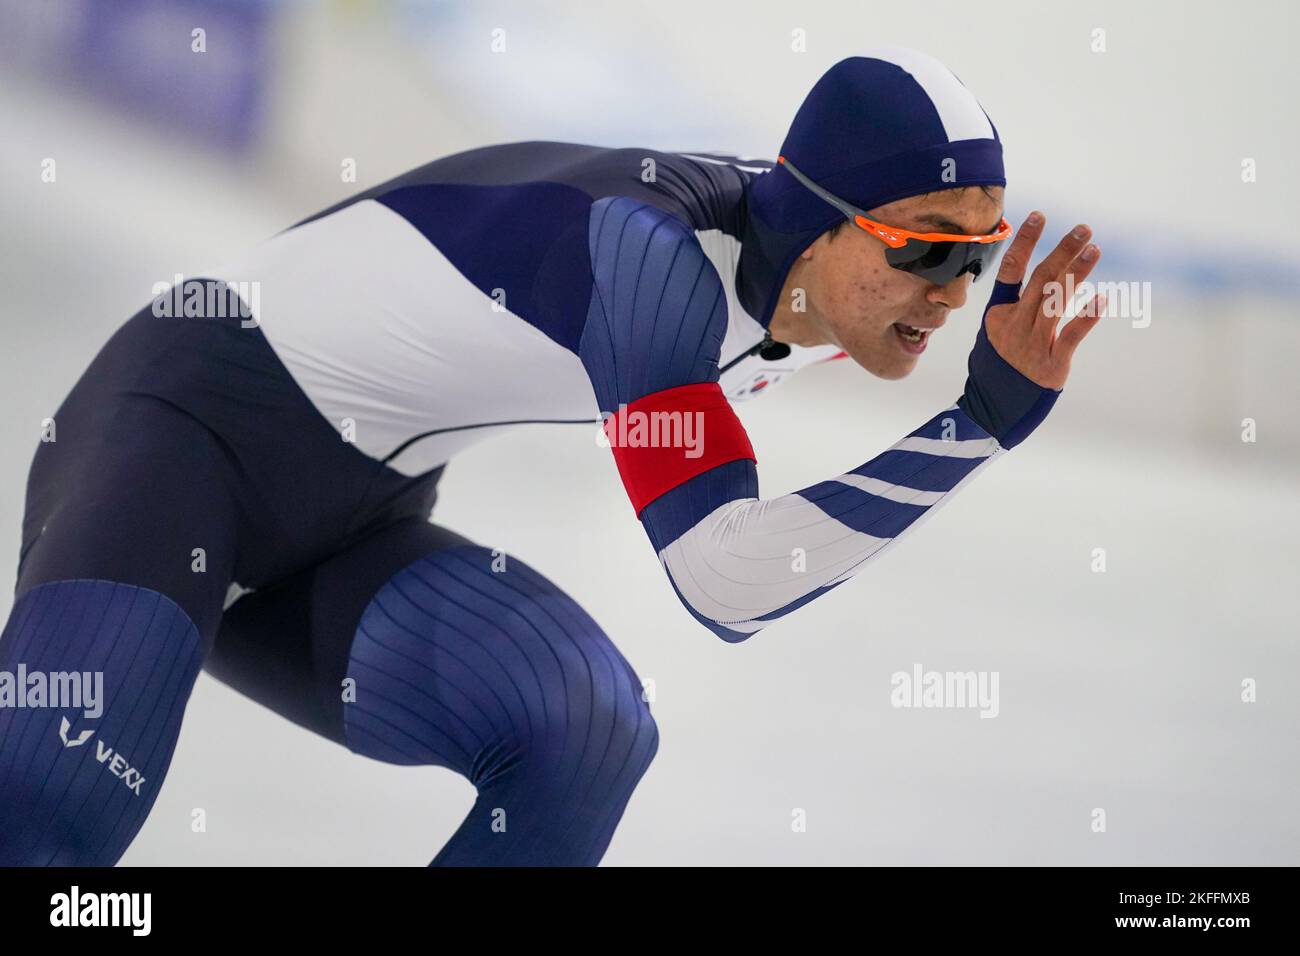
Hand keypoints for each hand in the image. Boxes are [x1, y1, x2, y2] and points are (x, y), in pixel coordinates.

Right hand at [986, 212, 1104, 389]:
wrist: (991, 412)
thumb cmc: (996, 370)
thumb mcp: (995, 335)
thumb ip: (1015, 308)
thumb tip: (1045, 275)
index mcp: (997, 315)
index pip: (1011, 270)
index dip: (1025, 241)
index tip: (1040, 216)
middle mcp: (1014, 325)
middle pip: (1041, 280)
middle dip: (1063, 251)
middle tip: (1084, 228)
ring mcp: (1032, 344)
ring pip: (1056, 300)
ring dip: (1078, 272)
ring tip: (1095, 248)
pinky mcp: (1051, 365)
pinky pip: (1071, 335)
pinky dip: (1086, 316)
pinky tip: (1101, 298)